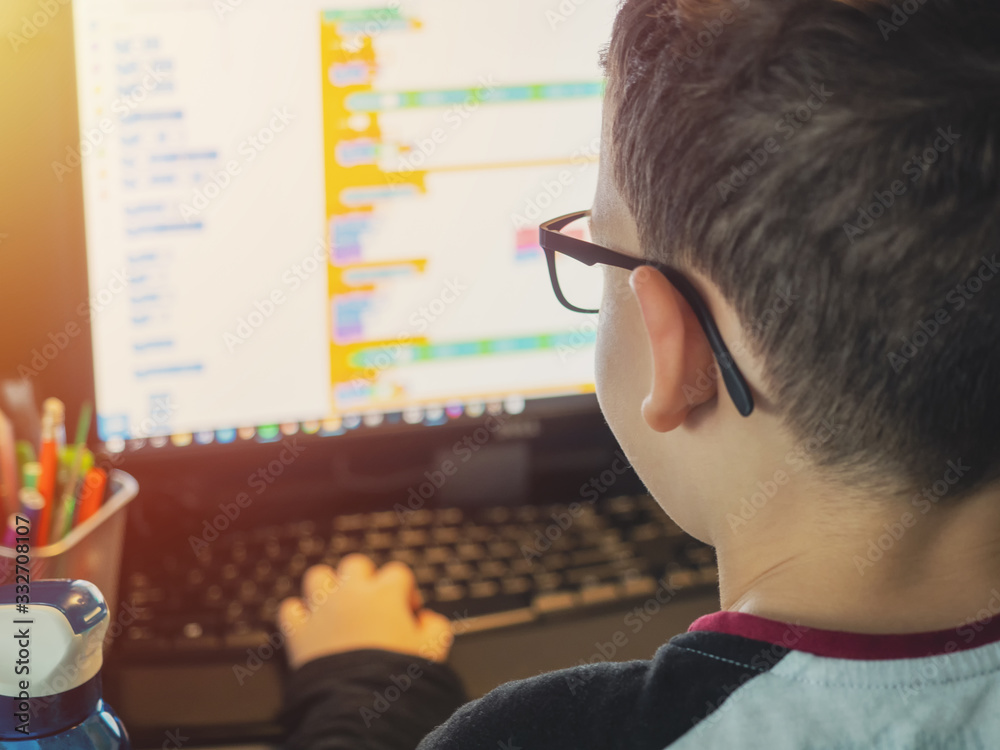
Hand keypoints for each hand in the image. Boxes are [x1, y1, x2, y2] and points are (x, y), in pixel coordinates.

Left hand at [278, 554, 454, 669]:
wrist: (359, 701)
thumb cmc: (397, 674)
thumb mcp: (433, 649)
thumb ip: (436, 626)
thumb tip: (427, 619)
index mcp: (384, 593)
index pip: (397, 572)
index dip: (405, 590)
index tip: (408, 611)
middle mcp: (351, 593)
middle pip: (355, 565)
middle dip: (365, 579)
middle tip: (372, 603)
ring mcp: (321, 610)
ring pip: (318, 577)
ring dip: (327, 588)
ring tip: (337, 606)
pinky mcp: (299, 632)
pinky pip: (290, 610)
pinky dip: (298, 615)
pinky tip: (310, 626)